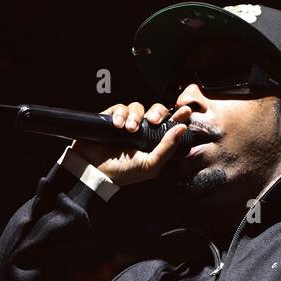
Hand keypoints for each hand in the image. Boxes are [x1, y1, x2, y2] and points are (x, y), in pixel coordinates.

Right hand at [70, 101, 191, 186]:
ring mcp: (126, 123)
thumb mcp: (150, 165)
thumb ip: (167, 148)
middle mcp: (142, 131)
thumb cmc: (123, 172)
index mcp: (153, 142)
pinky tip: (117, 125)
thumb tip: (182, 128)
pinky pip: (120, 107)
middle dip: (156, 112)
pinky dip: (119, 114)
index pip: (169, 125)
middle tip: (152, 121)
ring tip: (129, 129)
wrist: (94, 171)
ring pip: (137, 107)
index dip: (178, 116)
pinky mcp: (111, 118)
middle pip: (155, 110)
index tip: (185, 110)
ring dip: (135, 116)